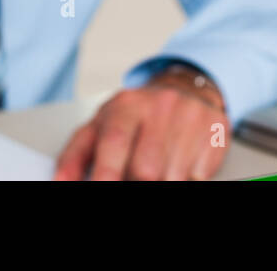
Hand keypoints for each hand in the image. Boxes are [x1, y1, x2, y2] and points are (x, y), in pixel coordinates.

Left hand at [53, 71, 230, 180]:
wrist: (185, 87)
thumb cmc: (137, 115)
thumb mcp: (100, 125)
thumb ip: (76, 155)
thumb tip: (60, 181)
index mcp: (125, 106)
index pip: (114, 143)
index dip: (106, 175)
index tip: (102, 188)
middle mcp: (159, 107)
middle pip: (146, 170)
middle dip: (137, 182)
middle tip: (134, 176)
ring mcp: (190, 118)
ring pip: (172, 177)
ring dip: (162, 181)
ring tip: (156, 170)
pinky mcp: (216, 131)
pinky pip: (199, 176)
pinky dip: (187, 177)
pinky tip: (180, 162)